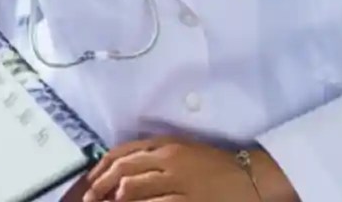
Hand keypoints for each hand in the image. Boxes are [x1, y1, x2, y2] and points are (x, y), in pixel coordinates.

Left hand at [82, 136, 261, 201]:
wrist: (251, 178)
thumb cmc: (216, 165)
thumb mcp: (184, 149)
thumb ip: (155, 153)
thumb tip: (122, 166)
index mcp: (166, 145)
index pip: (123, 152)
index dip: (101, 167)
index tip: (91, 180)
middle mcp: (169, 161)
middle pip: (123, 170)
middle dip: (100, 185)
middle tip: (91, 198)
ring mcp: (178, 182)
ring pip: (133, 189)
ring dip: (115, 199)